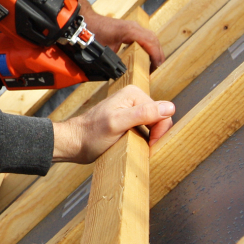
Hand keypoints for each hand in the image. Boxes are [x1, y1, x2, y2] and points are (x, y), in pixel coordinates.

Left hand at [52, 85, 174, 163]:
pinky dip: (143, 140)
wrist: (74, 143)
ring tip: (135, 146)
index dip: (159, 132)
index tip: (150, 145)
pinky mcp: (128, 120)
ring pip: (153, 126)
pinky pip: (145, 130)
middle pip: (159, 119)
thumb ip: (142, 114)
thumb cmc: (91, 135)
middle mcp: (134, 99)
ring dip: (149, 139)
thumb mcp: (117, 124)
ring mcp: (131, 110)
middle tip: (143, 148)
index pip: (163, 112)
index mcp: (134, 94)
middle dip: (155, 136)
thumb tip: (169, 107)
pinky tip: (133, 145)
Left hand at [84, 11, 164, 66]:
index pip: (150, 43)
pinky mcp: (132, 28)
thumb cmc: (94, 34)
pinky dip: (149, 47)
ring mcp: (134, 26)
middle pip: (154, 40)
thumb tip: (124, 74)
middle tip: (156, 70)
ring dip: (155, 51)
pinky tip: (147, 57)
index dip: (156, 56)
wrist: (86, 22)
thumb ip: (116, 62)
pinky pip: (146, 37)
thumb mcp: (105, 51)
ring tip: (153, 65)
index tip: (157, 67)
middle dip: (158, 55)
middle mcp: (135, 27)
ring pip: (152, 38)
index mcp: (130, 31)